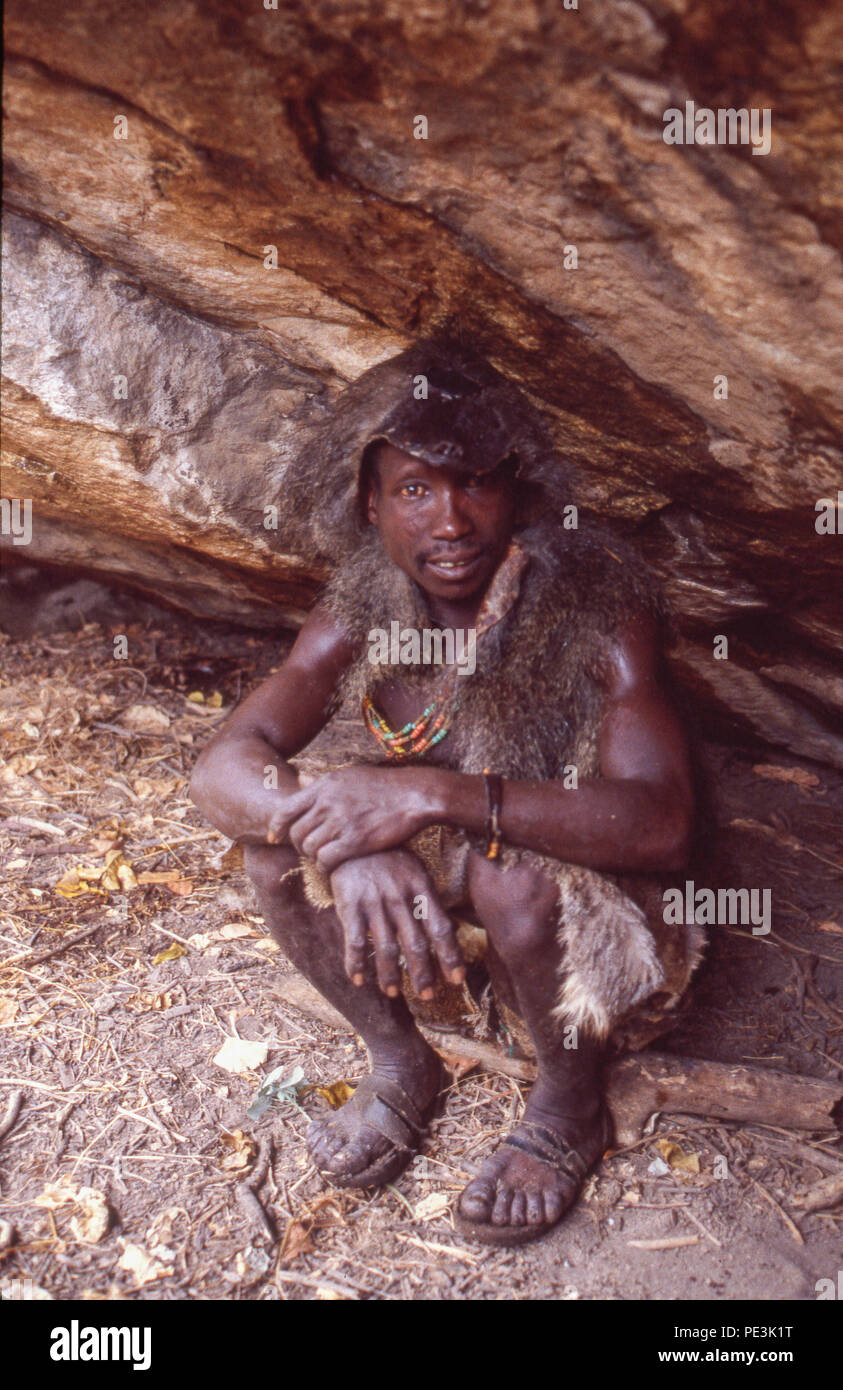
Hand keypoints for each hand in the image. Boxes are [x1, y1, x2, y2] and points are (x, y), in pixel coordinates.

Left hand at [266, 766, 438, 872]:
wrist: (414, 795)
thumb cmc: (384, 786)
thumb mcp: (350, 775)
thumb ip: (323, 782)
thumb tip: (301, 779)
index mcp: (325, 785)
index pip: (285, 809)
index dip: (276, 827)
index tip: (274, 837)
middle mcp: (328, 802)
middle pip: (296, 833)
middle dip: (298, 846)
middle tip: (308, 851)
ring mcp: (340, 822)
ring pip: (309, 849)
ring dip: (313, 857)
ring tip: (324, 857)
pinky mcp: (354, 841)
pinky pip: (325, 860)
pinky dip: (325, 867)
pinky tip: (333, 866)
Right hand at [329, 850, 465, 999]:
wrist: (352, 836)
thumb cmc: (390, 857)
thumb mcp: (416, 871)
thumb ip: (429, 900)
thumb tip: (450, 931)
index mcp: (421, 887)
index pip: (440, 927)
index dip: (449, 955)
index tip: (456, 979)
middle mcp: (400, 896)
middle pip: (415, 943)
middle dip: (422, 973)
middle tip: (427, 996)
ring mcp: (374, 901)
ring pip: (385, 947)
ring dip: (390, 974)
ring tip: (393, 992)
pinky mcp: (349, 904)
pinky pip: (354, 940)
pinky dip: (356, 963)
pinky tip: (358, 980)